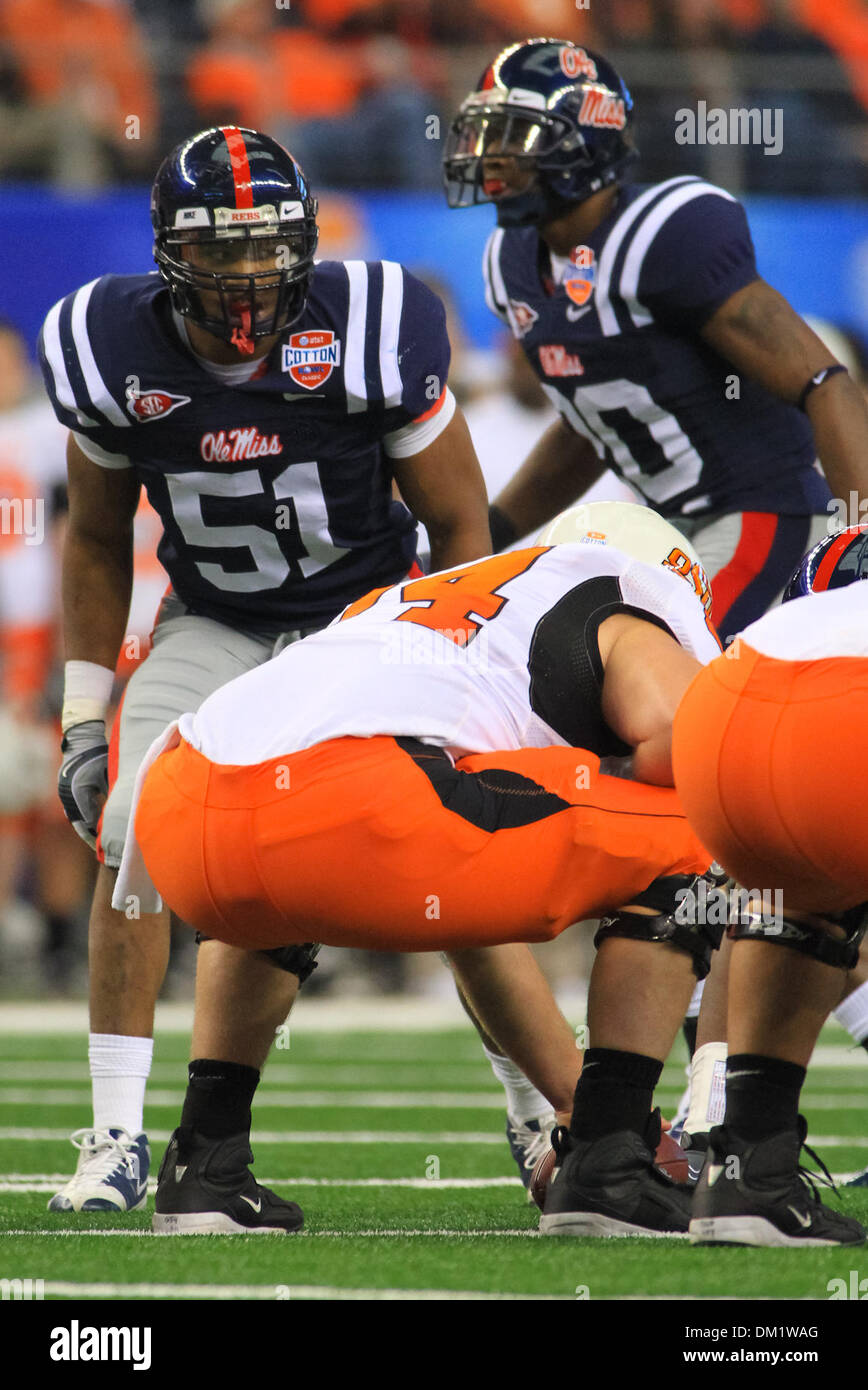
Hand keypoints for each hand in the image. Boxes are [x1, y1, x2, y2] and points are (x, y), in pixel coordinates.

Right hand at [58, 719, 108, 848]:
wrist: (81, 737)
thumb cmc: (98, 754)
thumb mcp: (107, 775)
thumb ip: (112, 794)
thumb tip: (121, 813)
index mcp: (77, 794)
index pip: (87, 823)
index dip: (96, 837)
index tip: (104, 849)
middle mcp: (67, 796)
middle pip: (80, 823)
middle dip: (91, 836)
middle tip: (102, 850)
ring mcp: (64, 793)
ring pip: (76, 817)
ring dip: (87, 828)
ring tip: (98, 840)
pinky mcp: (66, 789)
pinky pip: (75, 809)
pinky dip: (84, 818)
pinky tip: (93, 825)